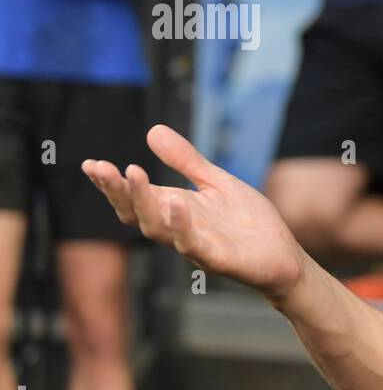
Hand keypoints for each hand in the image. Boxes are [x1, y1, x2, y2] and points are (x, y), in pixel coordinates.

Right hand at [82, 125, 305, 302]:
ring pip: (156, 228)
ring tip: (133, 174)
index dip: (112, 183)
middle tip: (101, 168)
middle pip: (136, 212)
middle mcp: (177, 228)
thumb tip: (152, 130)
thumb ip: (186, 161)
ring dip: (143, 202)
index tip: (91, 164)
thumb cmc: (248, 223)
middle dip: (118, 191)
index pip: (134, 197)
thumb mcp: (216, 183)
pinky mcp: (216, 259)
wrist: (284, 256)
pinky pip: (192, 244)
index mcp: (174, 208)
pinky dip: (180, 226)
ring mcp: (194, 245)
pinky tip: (175, 204)